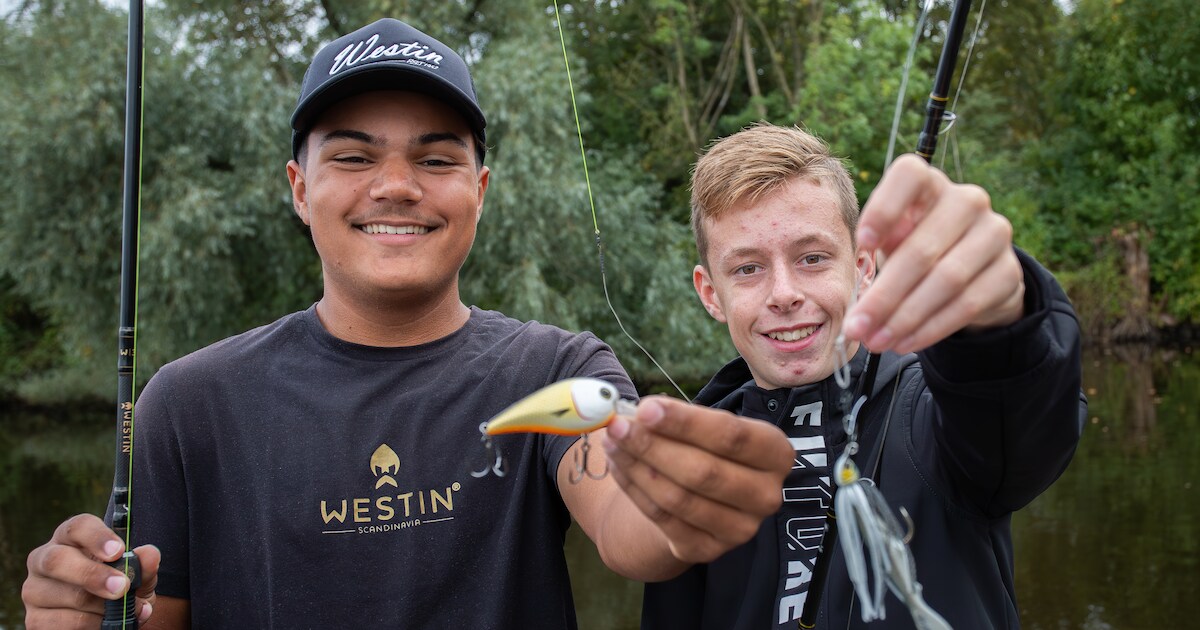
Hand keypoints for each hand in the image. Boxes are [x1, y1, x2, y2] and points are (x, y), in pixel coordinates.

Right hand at [23, 514, 159, 628]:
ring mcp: (34, 590)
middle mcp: (44, 560)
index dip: (97, 537)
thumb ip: (142, 565)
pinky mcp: (34, 619)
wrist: (103, 618)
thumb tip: (150, 554)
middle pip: (57, 560)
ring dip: (103, 607)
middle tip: (122, 587)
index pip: (77, 527)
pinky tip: (107, 624)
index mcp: (69, 539)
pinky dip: (92, 625)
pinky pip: (62, 623)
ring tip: (127, 612)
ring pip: (67, 596)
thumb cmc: (117, 585)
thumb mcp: (135, 575)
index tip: (119, 551)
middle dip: (93, 574)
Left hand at [603, 397, 792, 563]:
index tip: (644, 408)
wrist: (700, 497)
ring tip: (612, 443)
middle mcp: (766, 495)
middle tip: (617, 426)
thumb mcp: (705, 427)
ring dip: (637, 467)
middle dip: (653, 446)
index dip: (684, 422)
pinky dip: (634, 489)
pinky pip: (662, 519)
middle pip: (704, 471)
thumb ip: (679, 418)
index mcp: (776, 454)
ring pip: (679, 498)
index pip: (731, 436)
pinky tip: (618, 466)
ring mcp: (740, 529)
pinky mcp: (708, 551)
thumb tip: (635, 414)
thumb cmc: (706, 449)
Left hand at [844, 154, 1024, 353]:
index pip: (910, 175)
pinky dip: (931, 328)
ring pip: (946, 281)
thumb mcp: (894, 240)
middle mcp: (967, 201)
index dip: (884, 208)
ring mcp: (994, 234)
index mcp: (930, 183)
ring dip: (905, 318)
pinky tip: (905, 342)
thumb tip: (857, 292)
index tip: (862, 244)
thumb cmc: (917, 245)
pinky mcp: (1008, 270)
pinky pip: (967, 304)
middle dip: (884, 295)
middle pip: (922, 249)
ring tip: (877, 341)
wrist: (974, 270)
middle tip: (856, 326)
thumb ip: (876, 251)